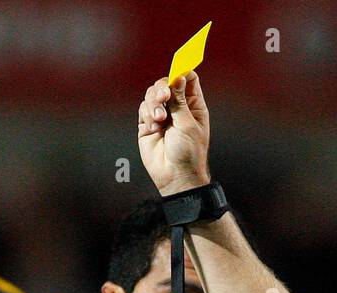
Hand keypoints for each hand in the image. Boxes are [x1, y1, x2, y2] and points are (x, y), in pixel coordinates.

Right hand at [137, 72, 211, 195]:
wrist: (175, 176)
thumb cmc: (188, 153)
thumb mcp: (187, 124)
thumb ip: (180, 100)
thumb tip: (178, 76)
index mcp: (193, 105)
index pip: (187, 79)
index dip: (181, 71)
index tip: (175, 72)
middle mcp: (177, 107)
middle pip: (166, 83)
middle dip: (162, 88)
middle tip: (164, 98)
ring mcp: (162, 115)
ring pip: (152, 94)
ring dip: (153, 103)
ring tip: (159, 119)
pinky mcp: (147, 124)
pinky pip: (143, 109)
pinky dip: (147, 115)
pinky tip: (154, 127)